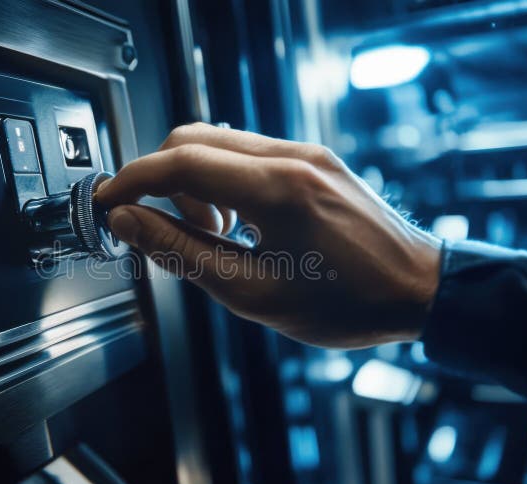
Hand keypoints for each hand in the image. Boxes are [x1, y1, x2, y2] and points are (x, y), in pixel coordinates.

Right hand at [95, 123, 440, 347]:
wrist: (417, 288)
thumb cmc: (347, 302)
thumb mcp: (252, 292)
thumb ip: (183, 252)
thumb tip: (131, 223)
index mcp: (276, 190)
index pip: (178, 163)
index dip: (131, 181)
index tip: (108, 202)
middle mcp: (291, 156)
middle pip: (192, 139)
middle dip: (159, 179)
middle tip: (157, 225)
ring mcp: (306, 152)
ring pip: (219, 142)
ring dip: (193, 179)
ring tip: (210, 231)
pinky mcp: (314, 159)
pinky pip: (249, 151)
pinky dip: (223, 178)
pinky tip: (237, 219)